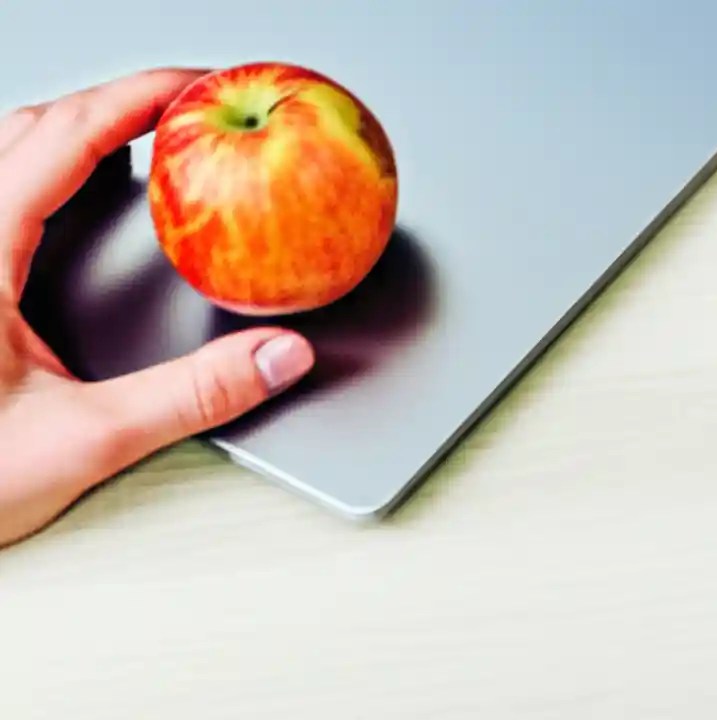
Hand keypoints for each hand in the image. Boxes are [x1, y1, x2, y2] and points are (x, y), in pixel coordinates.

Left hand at [0, 68, 313, 546]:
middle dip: (117, 101)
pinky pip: (2, 189)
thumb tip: (275, 357)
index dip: (135, 99)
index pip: (63, 140)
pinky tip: (87, 194)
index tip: (195, 89)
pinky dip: (55, 166)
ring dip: (81, 128)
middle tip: (188, 107)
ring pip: (8, 152)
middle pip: (34, 127)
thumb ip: (191, 397)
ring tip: (148, 135)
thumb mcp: (86, 441)